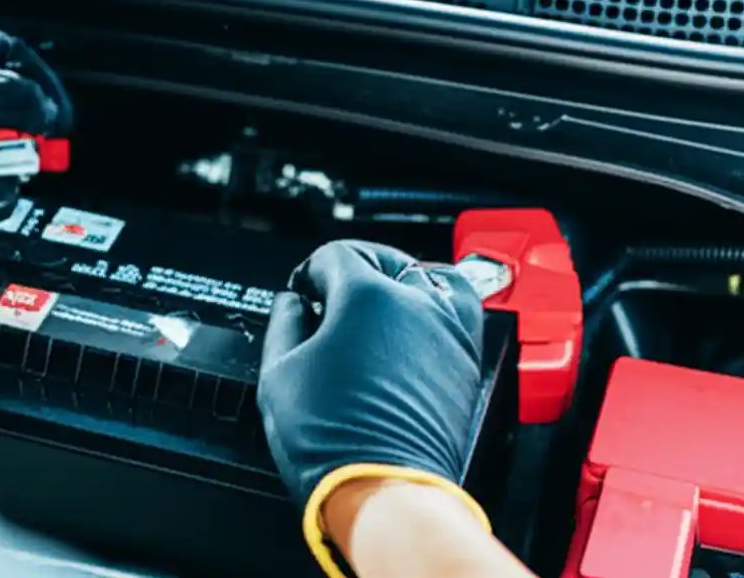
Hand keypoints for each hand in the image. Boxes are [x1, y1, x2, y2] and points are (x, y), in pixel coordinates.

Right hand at [258, 240, 486, 518]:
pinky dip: (434, 308)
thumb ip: (284, 323)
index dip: (310, 272)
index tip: (303, 292)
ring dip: (401, 281)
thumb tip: (292, 304)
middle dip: (353, 270)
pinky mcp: (465, 360)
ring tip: (380, 302)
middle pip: (384, 257)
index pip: (336, 255)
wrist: (384, 489)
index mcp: (364, 295)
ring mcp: (446, 330)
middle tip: (332, 298)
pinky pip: (457, 311)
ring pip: (431, 276)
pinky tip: (412, 328)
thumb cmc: (333, 440)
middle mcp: (413, 302)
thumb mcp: (278, 373)